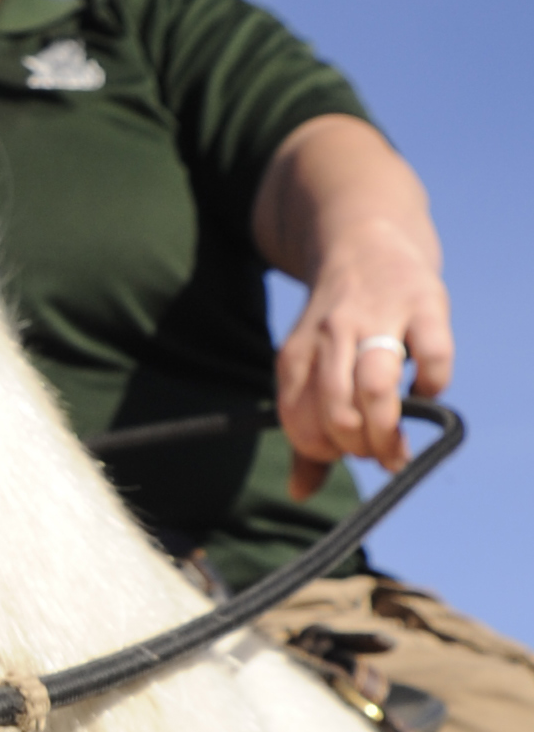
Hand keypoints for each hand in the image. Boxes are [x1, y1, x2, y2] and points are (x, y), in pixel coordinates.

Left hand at [254, 116, 452, 490]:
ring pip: (375, 386)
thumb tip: (298, 492)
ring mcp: (378, 315)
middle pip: (336, 411)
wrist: (364, 238)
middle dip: (358, 447)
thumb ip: (306, 429)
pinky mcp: (425, 301)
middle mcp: (332, 334)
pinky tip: (428, 388)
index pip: (300, 423)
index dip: (325, 452)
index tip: (347, 455)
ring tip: (398, 448)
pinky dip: (433, 382)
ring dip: (387, 429)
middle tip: (376, 454)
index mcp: (298, 354)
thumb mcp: (309, 366)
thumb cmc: (339, 323)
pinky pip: (432, 352)